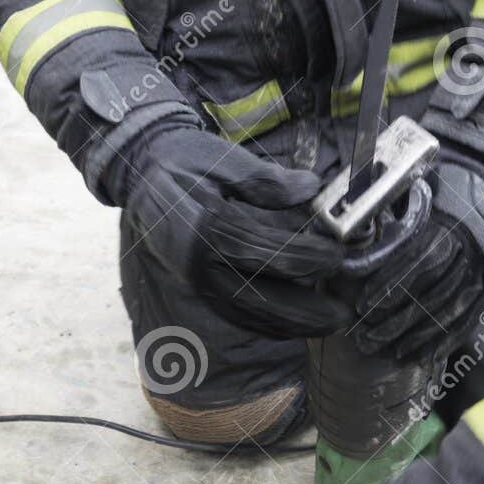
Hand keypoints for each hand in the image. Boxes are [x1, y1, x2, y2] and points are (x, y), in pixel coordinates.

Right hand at [112, 127, 352, 338]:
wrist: (141, 171)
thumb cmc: (184, 160)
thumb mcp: (221, 157)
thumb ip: (265, 178)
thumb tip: (311, 188)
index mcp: (203, 227)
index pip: (262, 251)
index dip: (303, 256)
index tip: (336, 255)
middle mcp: (197, 262)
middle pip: (255, 297)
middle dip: (302, 310)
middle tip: (342, 313)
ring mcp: (193, 279)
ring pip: (245, 313)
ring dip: (288, 325)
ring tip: (327, 325)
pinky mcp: (195, 286)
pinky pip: (232, 312)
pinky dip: (264, 323)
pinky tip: (292, 325)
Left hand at [352, 160, 483, 362]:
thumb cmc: (434, 183)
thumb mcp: (412, 185)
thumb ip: (387, 212)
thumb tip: (350, 244)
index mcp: (456, 216)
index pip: (421, 258)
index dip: (390, 284)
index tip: (362, 305)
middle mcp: (477, 244)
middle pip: (435, 290)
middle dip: (398, 320)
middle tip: (366, 340)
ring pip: (452, 309)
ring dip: (418, 337)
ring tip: (389, 353)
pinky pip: (470, 317)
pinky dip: (446, 340)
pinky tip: (422, 357)